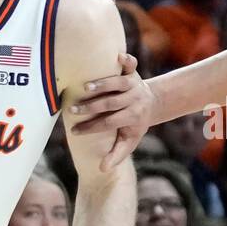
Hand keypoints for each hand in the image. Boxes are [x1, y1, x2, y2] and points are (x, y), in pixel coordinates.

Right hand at [69, 52, 155, 170]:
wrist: (154, 103)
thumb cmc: (136, 124)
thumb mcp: (129, 141)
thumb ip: (117, 154)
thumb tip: (102, 169)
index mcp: (133, 117)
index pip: (110, 123)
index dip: (92, 128)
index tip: (75, 131)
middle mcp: (135, 100)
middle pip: (112, 103)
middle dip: (91, 107)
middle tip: (72, 111)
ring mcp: (134, 84)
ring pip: (118, 83)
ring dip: (101, 85)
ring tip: (84, 88)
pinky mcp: (134, 72)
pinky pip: (131, 64)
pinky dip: (126, 60)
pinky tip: (115, 56)